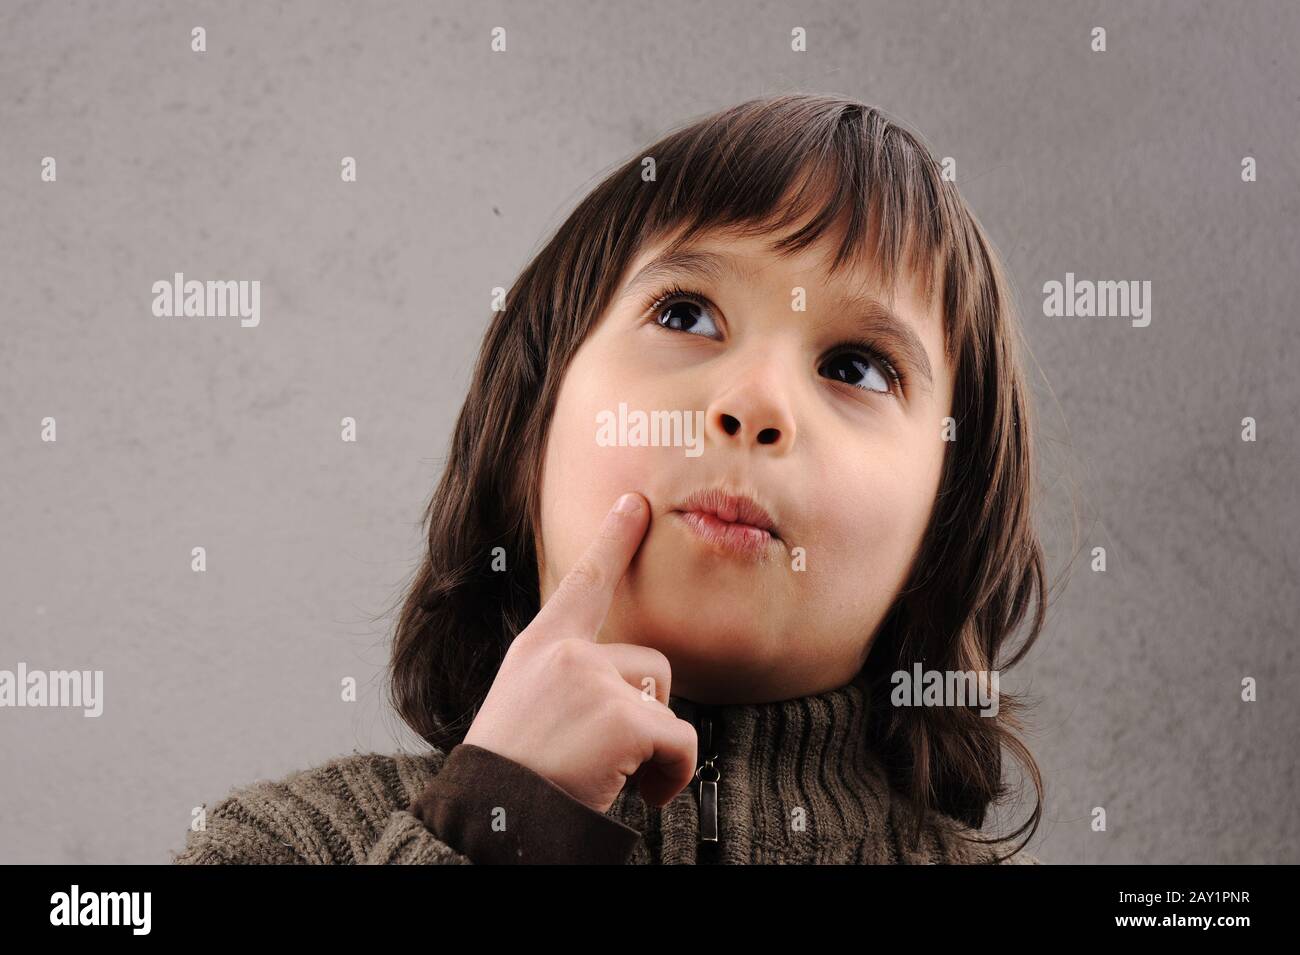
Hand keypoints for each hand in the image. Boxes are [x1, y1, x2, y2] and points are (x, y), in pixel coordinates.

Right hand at [462, 492, 697, 813]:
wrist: (491, 821)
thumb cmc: (510, 777)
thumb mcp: (525, 708)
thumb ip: (567, 680)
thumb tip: (635, 685)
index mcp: (539, 648)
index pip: (583, 583)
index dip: (613, 539)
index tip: (635, 502)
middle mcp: (566, 654)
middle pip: (652, 665)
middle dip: (645, 713)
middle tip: (605, 756)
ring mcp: (594, 682)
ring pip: (666, 706)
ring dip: (654, 748)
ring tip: (609, 777)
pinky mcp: (623, 719)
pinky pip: (681, 741)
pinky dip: (672, 775)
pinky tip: (637, 793)